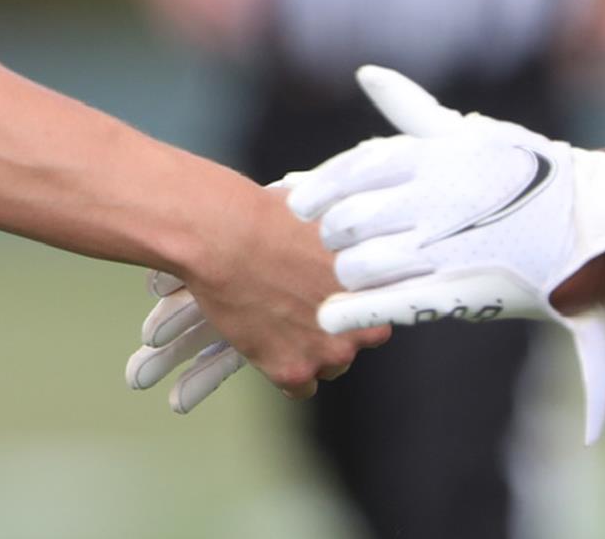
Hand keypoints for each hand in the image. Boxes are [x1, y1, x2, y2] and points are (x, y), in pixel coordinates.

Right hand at [124, 181, 386, 413]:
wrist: (223, 236)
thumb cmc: (272, 216)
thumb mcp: (332, 220)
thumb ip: (353, 244)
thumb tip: (359, 241)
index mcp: (374, 288)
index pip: (382, 310)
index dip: (358, 303)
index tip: (340, 297)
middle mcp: (357, 326)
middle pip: (358, 341)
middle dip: (336, 328)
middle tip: (306, 307)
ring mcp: (325, 351)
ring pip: (330, 367)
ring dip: (312, 351)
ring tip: (282, 322)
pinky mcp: (290, 370)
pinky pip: (300, 388)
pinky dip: (284, 369)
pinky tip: (269, 343)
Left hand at [287, 67, 604, 441]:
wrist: (593, 222)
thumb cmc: (528, 173)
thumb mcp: (469, 131)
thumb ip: (411, 107)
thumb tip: (367, 73)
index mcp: (430, 159)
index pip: (350, 171)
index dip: (316, 189)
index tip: (298, 201)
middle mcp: (431, 201)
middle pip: (346, 221)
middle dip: (333, 232)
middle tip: (334, 239)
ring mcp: (444, 249)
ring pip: (360, 264)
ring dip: (346, 271)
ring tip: (350, 272)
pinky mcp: (459, 292)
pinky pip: (391, 303)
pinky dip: (355, 310)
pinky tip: (330, 315)